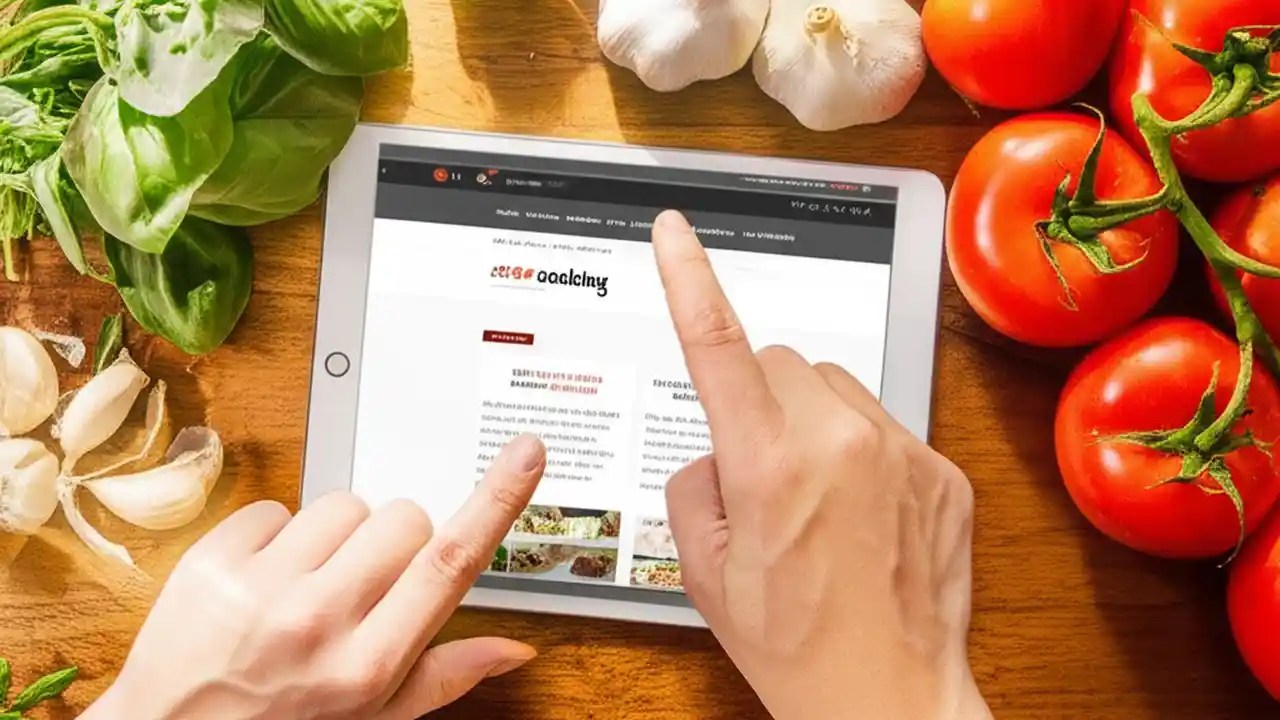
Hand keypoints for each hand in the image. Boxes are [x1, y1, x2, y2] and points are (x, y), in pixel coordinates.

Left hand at [81, 435, 547, 719]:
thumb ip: (444, 676)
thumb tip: (516, 649)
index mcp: (367, 665)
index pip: (450, 564)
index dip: (497, 502)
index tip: (525, 455)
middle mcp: (318, 622)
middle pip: (404, 520)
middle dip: (400, 541)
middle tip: (367, 584)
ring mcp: (260, 588)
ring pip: (345, 505)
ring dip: (339, 536)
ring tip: (308, 585)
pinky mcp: (211, 560)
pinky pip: (278, 506)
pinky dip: (278, 536)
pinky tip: (265, 580)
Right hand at [652, 211, 989, 719]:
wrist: (888, 695)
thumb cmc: (796, 644)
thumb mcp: (704, 570)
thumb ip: (694, 482)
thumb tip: (719, 445)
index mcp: (770, 463)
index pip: (718, 345)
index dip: (689, 279)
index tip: (674, 233)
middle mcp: (841, 441)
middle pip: (778, 360)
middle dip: (756, 399)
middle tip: (760, 477)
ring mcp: (900, 450)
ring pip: (831, 386)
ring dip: (810, 420)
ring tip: (813, 501)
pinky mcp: (940, 468)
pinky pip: (882, 422)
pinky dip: (860, 451)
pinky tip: (859, 515)